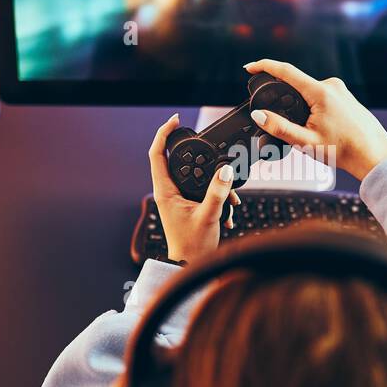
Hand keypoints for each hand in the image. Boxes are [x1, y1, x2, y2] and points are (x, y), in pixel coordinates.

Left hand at [148, 114, 239, 265]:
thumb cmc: (193, 247)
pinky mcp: (189, 205)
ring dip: (215, 183)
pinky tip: (228, 209)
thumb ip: (218, 191)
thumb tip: (226, 170)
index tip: (176, 120)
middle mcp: (168, 192)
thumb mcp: (209, 215)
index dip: (164, 133)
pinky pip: (204, 190)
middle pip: (178, 161)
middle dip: (199, 157)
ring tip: (229, 199)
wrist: (191, 266)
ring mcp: (178, 199)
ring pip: (196, 177)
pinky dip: (218, 196)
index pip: (157, 154)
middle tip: (212, 149)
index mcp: (165, 191)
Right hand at [244, 60, 386, 179]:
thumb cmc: (345, 150)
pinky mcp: (346, 97)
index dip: (264, 66)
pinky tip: (323, 129)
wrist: (374, 156)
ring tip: (312, 134)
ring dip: (302, 108)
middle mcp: (331, 86)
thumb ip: (280, 128)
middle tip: (287, 124)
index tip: (249, 67)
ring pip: (310, 93)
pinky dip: (314, 110)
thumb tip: (259, 115)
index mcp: (320, 92)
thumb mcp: (306, 142)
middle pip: (297, 84)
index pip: (286, 71)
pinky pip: (322, 97)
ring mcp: (340, 90)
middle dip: (286, 100)